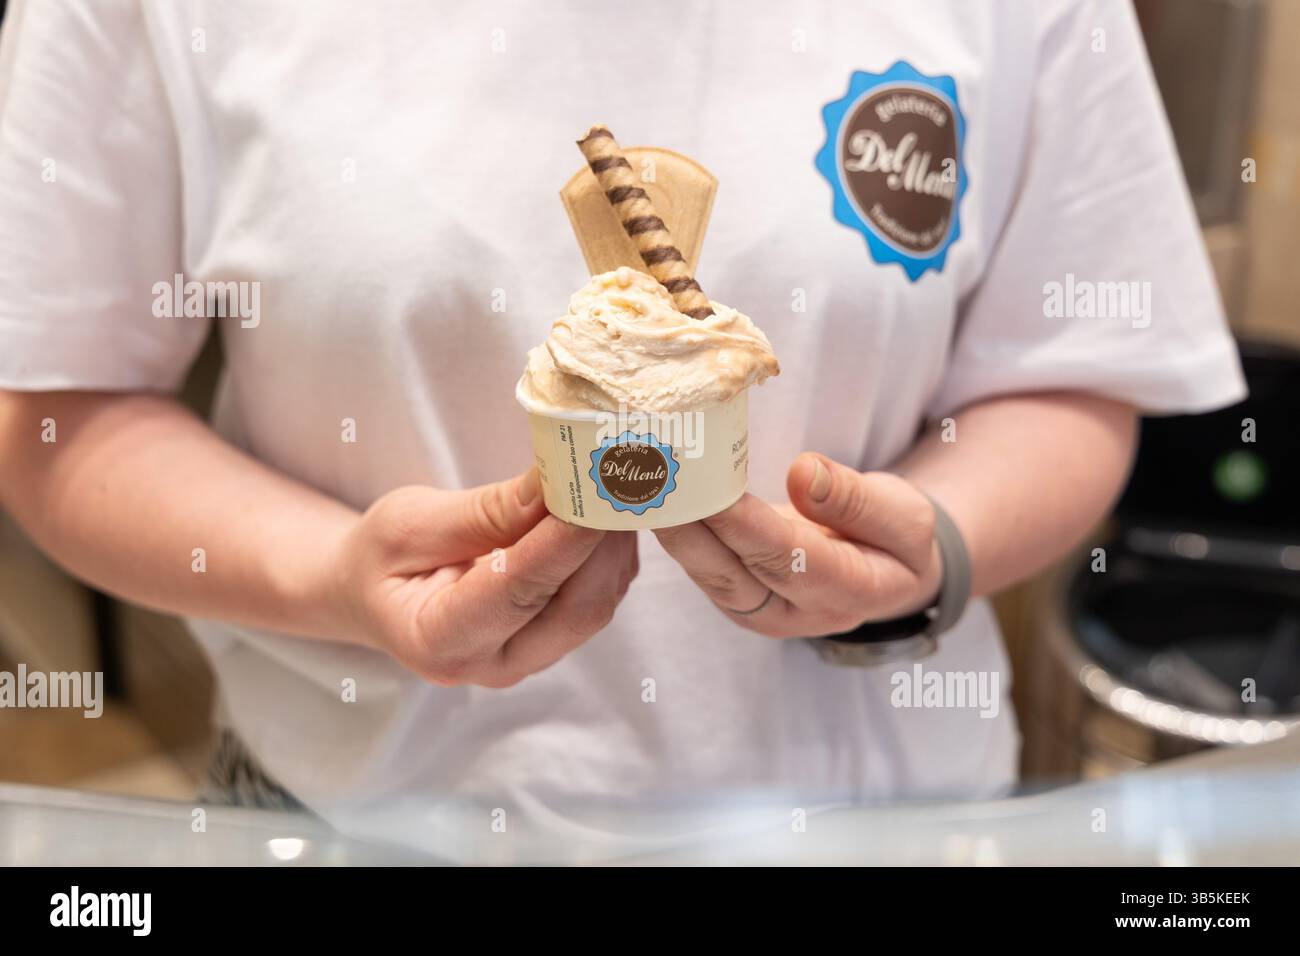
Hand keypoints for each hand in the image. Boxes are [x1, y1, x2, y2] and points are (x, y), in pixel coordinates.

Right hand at [331, 469, 636, 686]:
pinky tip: (604, 511)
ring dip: (613, 545)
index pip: (519, 590)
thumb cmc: (379, 558)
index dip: (564, 540)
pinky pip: (597, 599)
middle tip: (619, 478)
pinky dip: (608, 554)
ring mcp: (528, 659)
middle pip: (576, 609)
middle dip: (603, 541)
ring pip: (596, 604)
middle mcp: (493, 665)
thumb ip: (482, 513)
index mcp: (439, 642)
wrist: (371, 595)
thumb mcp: (408, 524)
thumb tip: (550, 485)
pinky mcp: (552, 640)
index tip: (594, 491)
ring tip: (616, 485)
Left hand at [653, 454, 939, 637]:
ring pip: (705, 572)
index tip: (710, 490)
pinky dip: (674, 528)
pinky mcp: (734, 595)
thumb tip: (803, 471)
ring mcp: (758, 610)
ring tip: (637, 482)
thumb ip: (857, 499)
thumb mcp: (907, 517)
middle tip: (651, 482)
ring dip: (670, 527)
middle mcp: (794, 613)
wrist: (887, 573)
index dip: (746, 526)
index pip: (787, 559)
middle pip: (730, 573)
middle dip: (688, 528)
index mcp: (847, 593)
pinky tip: (648, 494)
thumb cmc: (898, 540)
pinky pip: (699, 563)